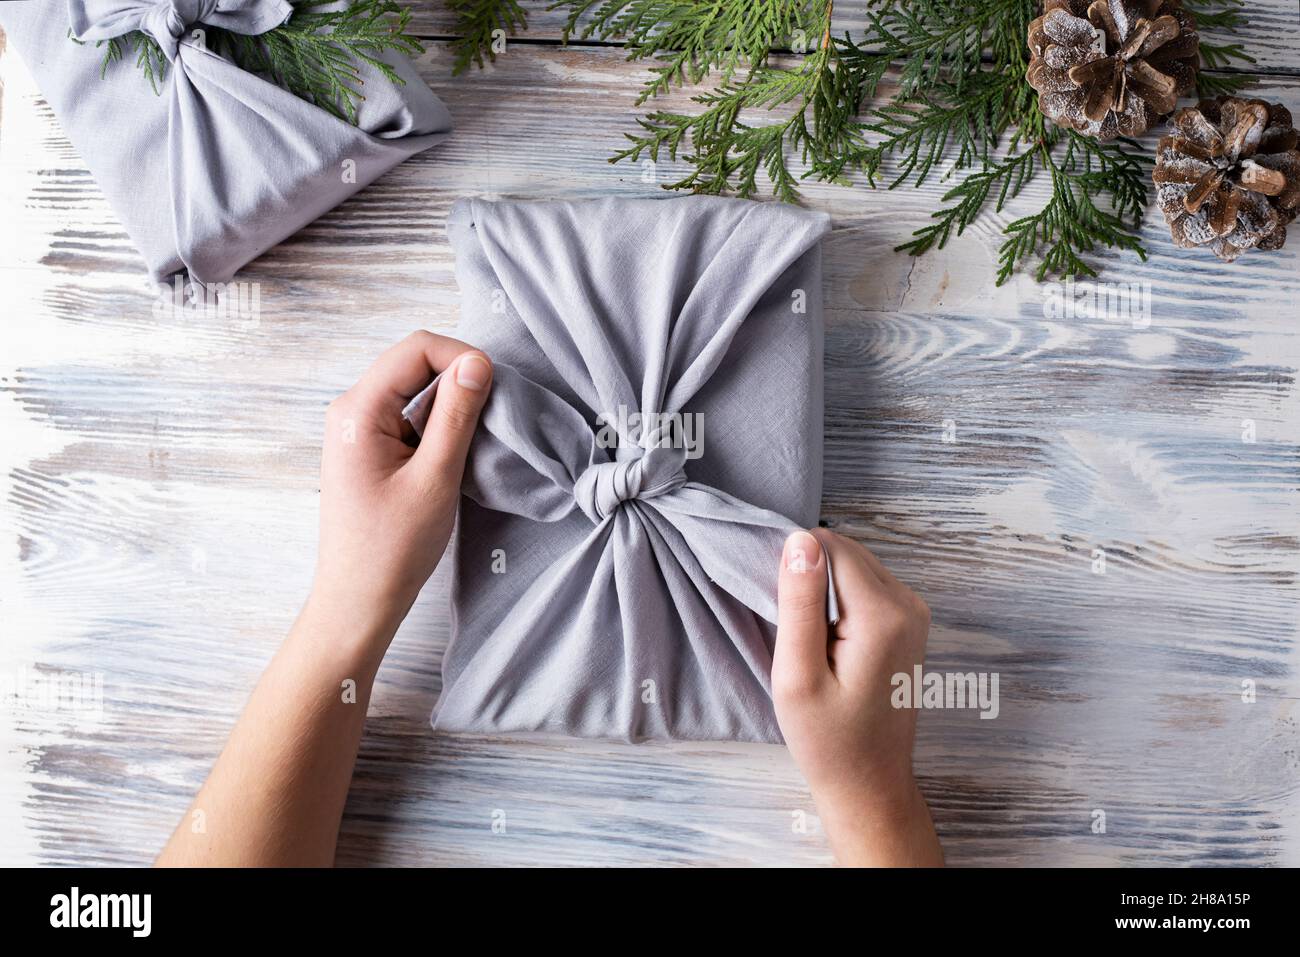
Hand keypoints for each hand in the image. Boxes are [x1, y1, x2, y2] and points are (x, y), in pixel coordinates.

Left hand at [311, 331, 491, 645]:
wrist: (359, 599)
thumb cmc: (393, 549)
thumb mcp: (435, 478)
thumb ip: (456, 416)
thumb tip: (476, 362)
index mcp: (357, 411)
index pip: (415, 349)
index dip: (461, 356)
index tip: (495, 387)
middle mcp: (351, 411)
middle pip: (414, 363)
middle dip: (458, 378)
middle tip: (493, 415)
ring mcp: (359, 429)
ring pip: (415, 390)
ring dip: (451, 405)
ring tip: (475, 441)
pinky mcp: (371, 448)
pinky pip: (411, 416)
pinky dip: (439, 425)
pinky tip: (456, 455)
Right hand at [773, 528, 941, 865]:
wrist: (870, 782)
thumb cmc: (827, 740)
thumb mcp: (797, 675)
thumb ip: (799, 602)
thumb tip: (800, 539)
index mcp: (883, 614)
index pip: (829, 546)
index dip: (795, 569)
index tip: (781, 613)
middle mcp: (908, 603)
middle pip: (844, 552)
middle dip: (811, 579)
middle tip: (796, 636)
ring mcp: (914, 611)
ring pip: (853, 566)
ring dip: (824, 592)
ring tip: (812, 643)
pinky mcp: (909, 621)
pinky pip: (864, 586)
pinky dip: (839, 603)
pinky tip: (829, 645)